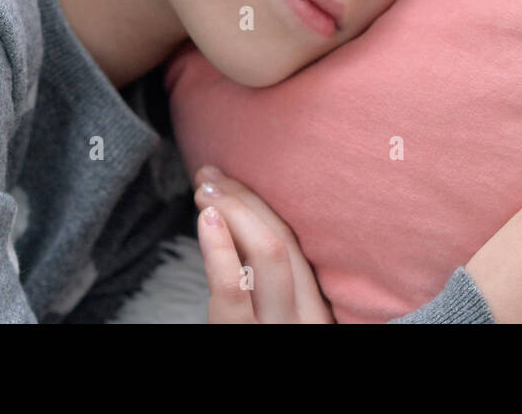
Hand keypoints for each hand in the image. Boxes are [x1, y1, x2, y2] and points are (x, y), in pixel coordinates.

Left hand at [191, 165, 335, 322]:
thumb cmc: (261, 341)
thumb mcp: (277, 315)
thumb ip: (263, 282)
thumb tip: (232, 225)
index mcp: (315, 306)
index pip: (294, 242)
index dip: (259, 204)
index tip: (227, 180)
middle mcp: (306, 315)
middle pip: (283, 241)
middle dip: (246, 200)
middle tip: (211, 179)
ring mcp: (278, 325)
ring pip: (267, 255)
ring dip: (235, 213)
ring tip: (205, 193)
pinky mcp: (245, 335)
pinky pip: (234, 290)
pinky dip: (219, 250)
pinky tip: (208, 221)